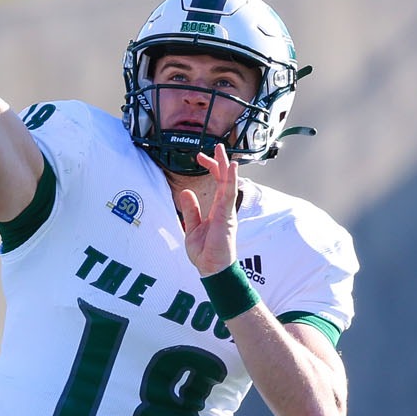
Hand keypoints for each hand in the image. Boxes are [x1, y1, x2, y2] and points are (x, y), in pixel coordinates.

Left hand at [176, 143, 240, 274]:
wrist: (211, 269)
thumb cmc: (205, 253)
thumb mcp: (191, 228)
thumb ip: (191, 210)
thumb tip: (185, 192)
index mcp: (217, 210)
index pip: (217, 184)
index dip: (211, 168)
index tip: (200, 156)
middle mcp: (224, 208)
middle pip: (225, 180)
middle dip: (221, 162)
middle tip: (216, 146)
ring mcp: (227, 212)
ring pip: (229, 184)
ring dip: (226, 167)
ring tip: (224, 152)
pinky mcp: (227, 217)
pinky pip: (229, 195)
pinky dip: (231, 180)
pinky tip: (231, 168)